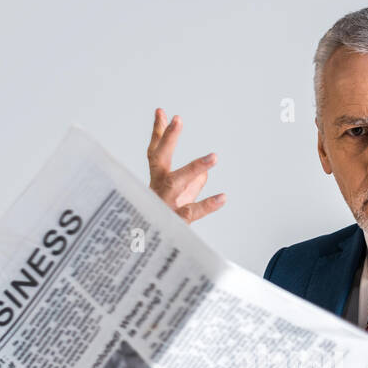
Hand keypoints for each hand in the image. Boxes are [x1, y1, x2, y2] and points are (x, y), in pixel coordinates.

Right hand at [147, 108, 225, 222]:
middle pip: (159, 159)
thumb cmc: (160, 226)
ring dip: (194, 167)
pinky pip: (192, 212)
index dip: (158, 133)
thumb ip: (190, 186)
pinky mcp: (174, 222)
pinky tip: (223, 197)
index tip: (162, 111)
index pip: (155, 153)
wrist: (144, 256)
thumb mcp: (177, 203)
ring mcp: (163, 204)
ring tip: (213, 157)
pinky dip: (208, 205)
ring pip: (177, 182)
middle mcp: (156, 190)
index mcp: (156, 183)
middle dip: (167, 139)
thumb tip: (204, 176)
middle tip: (177, 120)